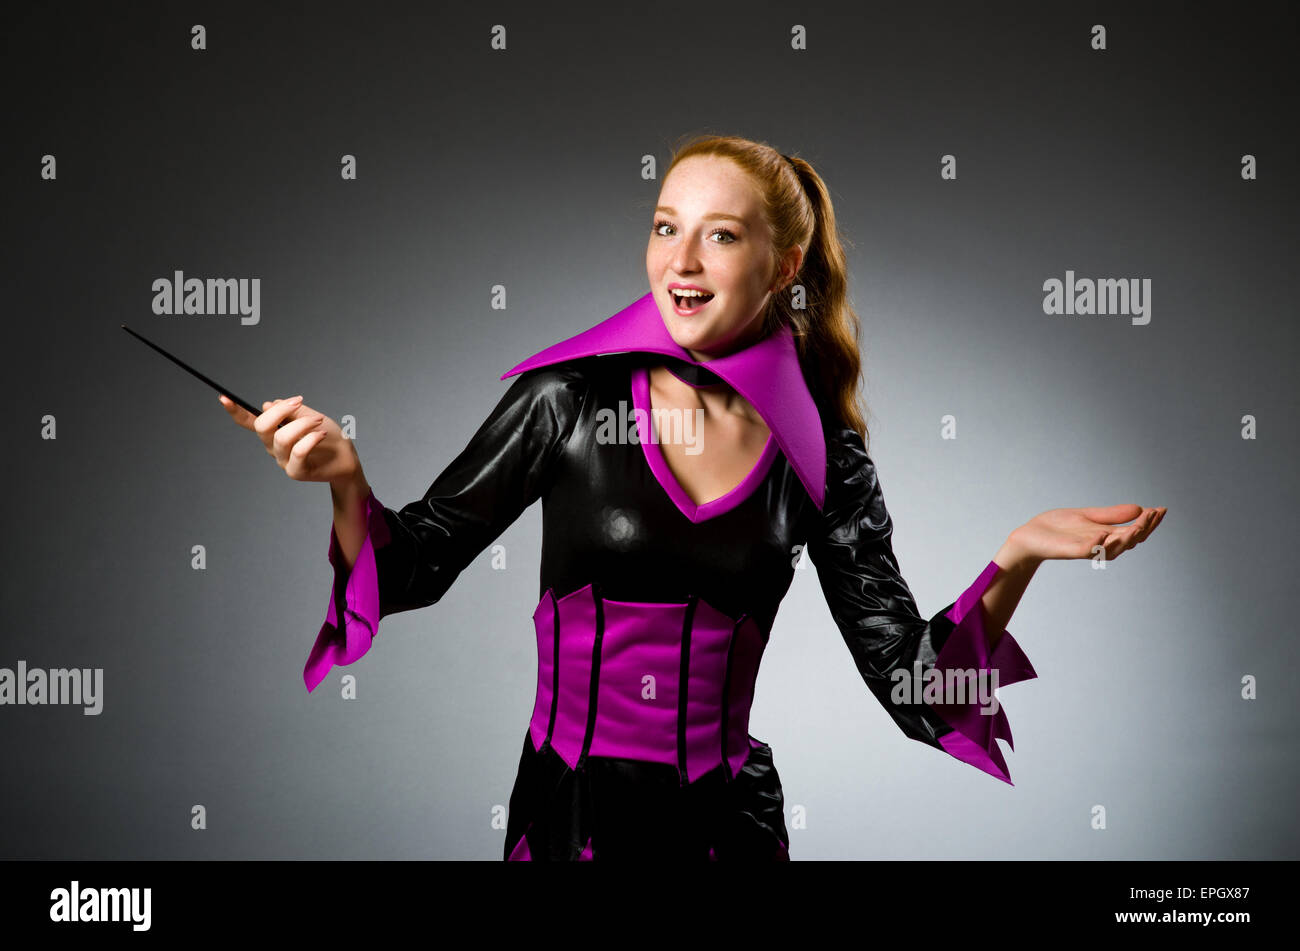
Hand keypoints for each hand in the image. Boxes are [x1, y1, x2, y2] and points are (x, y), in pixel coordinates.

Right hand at [218, 393, 360, 484]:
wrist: (347, 460)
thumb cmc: (329, 438)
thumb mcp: (312, 417)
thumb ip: (293, 412)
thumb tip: (267, 405)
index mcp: (274, 433)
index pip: (250, 423)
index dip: (236, 411)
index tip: (223, 398)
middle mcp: (273, 447)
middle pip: (262, 426)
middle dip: (279, 410)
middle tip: (298, 402)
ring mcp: (283, 461)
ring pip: (281, 438)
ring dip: (302, 424)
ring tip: (319, 422)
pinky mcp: (296, 472)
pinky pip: (298, 451)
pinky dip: (311, 439)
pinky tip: (322, 434)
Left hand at [1005, 504, 1166, 564]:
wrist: (1030, 536)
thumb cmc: (1057, 528)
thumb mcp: (1088, 516)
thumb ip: (1111, 515)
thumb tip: (1139, 509)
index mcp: (1108, 536)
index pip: (1135, 531)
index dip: (1150, 522)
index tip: (1161, 509)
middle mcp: (1102, 545)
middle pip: (1131, 541)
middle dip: (1145, 528)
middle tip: (1155, 514)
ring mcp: (1088, 549)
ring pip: (1114, 548)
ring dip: (1128, 537)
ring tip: (1139, 524)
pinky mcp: (1071, 551)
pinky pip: (1087, 549)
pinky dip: (1097, 543)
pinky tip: (1103, 532)